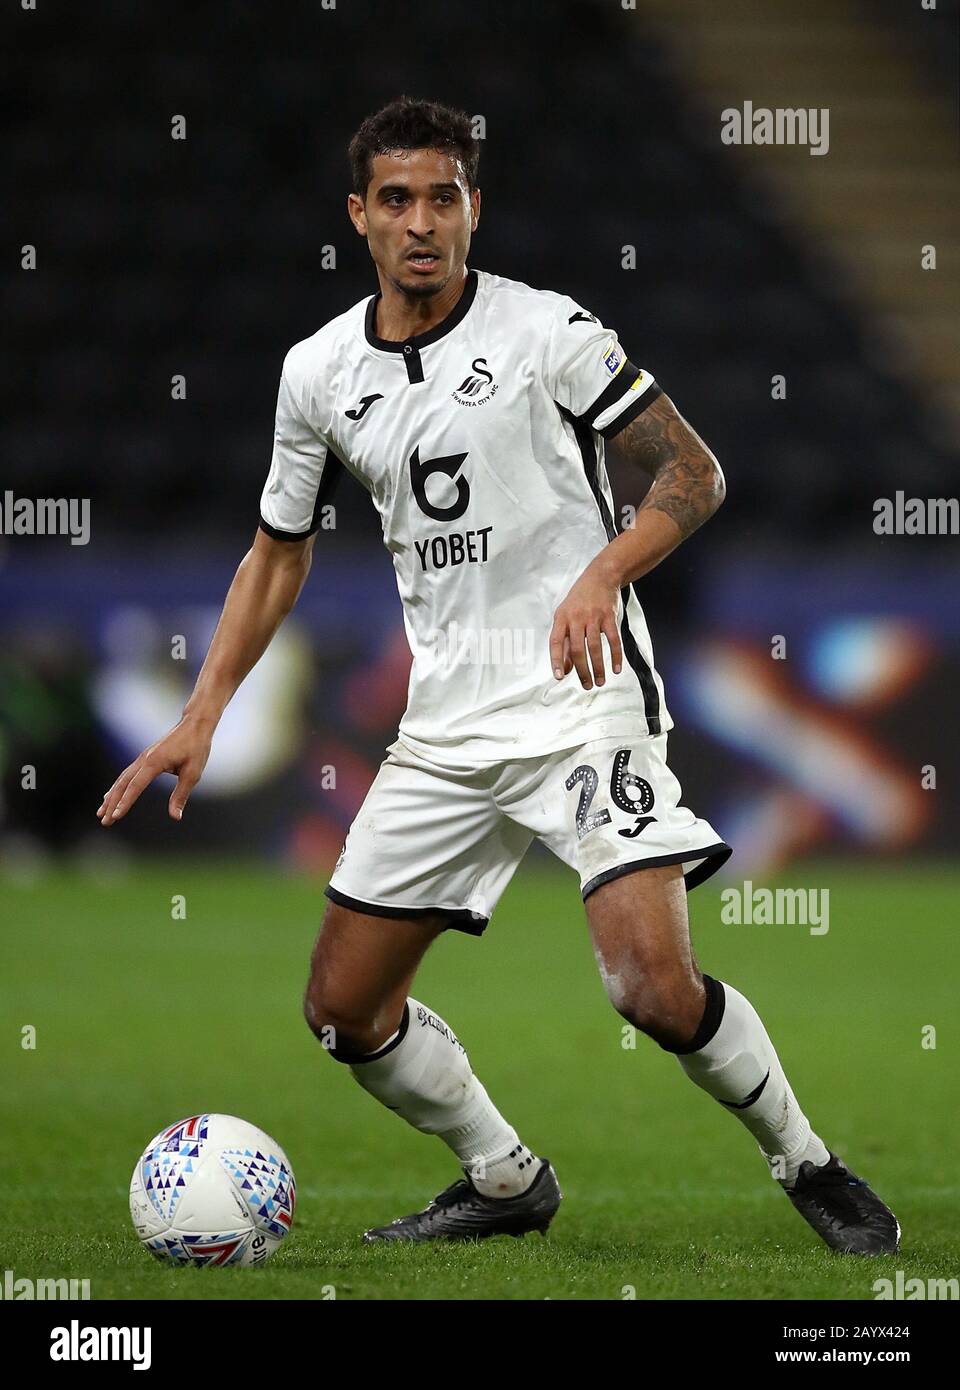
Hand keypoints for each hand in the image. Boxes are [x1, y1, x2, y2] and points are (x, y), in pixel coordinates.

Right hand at [97, 715, 214, 825]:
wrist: (194, 724)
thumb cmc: (196, 748)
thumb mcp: (193, 774)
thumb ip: (181, 795)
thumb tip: (175, 817)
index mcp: (154, 762)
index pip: (135, 786)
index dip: (125, 803)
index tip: (116, 816)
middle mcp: (144, 759)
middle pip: (123, 784)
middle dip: (112, 804)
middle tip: (104, 821)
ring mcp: (143, 757)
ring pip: (122, 779)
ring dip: (111, 797)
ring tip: (101, 813)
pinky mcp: (145, 758)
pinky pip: (127, 775)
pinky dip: (117, 787)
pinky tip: (110, 795)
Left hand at [548, 566, 622, 689]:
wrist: (601, 576)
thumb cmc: (580, 599)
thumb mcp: (566, 616)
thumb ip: (564, 642)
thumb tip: (565, 669)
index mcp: (561, 618)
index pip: (556, 642)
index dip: (557, 660)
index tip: (559, 676)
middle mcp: (576, 617)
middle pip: (577, 649)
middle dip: (582, 670)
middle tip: (586, 685)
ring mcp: (593, 617)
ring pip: (595, 647)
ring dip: (598, 667)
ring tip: (600, 681)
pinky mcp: (609, 617)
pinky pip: (613, 640)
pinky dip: (616, 656)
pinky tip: (616, 669)